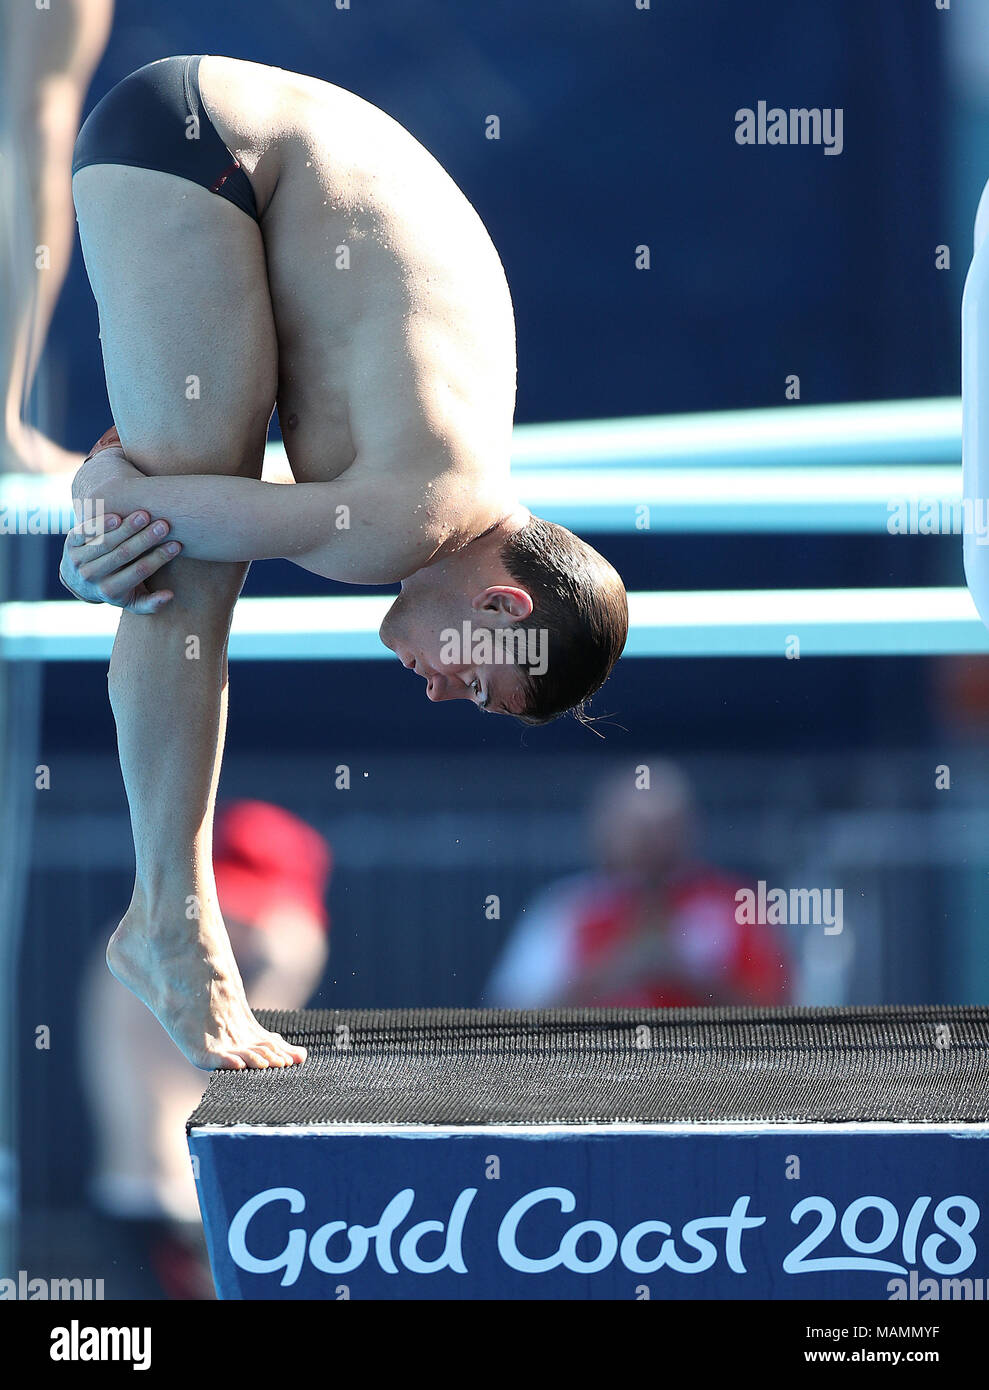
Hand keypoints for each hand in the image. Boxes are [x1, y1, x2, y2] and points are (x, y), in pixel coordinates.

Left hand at [58, 509, 181, 611]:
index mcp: (110, 590)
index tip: (176, 545)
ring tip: (145, 515)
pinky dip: (100, 524)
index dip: (159, 558)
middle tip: (164, 525)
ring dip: (126, 528)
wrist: (77, 580)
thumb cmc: (116, 588)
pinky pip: (85, 532)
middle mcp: (92, 576)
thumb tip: (170, 595)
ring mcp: (78, 560)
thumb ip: (152, 603)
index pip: (139, 571)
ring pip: (105, 542)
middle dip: (145, 539)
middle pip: (123, 554)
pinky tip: (117, 516)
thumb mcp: (133, 602)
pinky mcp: (69, 543)